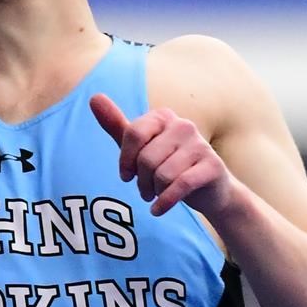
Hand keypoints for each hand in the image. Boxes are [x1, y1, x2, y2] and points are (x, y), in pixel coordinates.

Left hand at [90, 93, 234, 217]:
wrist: (209, 188)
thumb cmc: (169, 165)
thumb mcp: (140, 147)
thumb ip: (117, 125)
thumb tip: (94, 97)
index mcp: (163, 116)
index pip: (133, 134)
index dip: (125, 160)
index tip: (126, 175)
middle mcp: (183, 126)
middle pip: (146, 158)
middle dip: (142, 181)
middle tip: (146, 189)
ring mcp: (200, 145)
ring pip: (163, 174)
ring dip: (155, 192)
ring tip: (157, 194)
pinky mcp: (212, 167)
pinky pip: (180, 186)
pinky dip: (165, 202)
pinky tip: (158, 209)